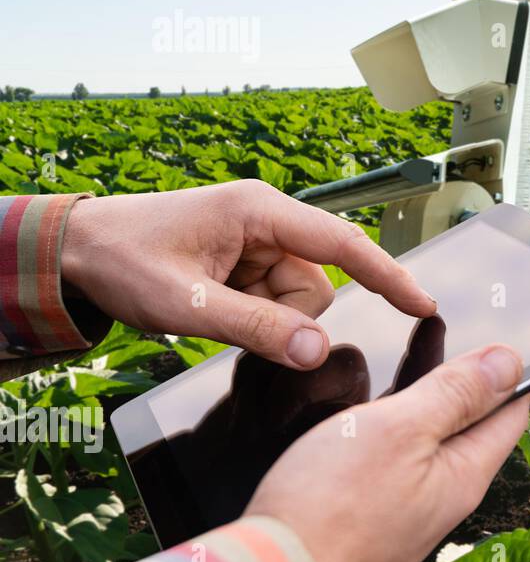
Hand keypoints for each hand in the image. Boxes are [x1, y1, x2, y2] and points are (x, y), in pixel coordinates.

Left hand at [60, 179, 436, 369]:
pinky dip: (251, 315)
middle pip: (317, 285)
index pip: (344, 244)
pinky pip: (274, 300)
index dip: (388, 276)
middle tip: (224, 319)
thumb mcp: (186, 304)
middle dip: (285, 316)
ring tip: (208, 310)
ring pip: (298, 299)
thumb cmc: (122, 260)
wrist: (73, 250)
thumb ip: (257, 328)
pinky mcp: (246, 259)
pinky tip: (211, 308)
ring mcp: (257, 241)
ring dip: (263, 318)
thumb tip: (318, 350)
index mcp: (260, 211)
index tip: (423, 304)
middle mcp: (267, 220)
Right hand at [245, 343, 529, 561]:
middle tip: (455, 331)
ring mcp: (409, 504)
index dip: (507, 367)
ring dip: (427, 390)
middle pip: (471, 421)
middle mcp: (444, 493)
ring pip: (430, 435)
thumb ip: (456, 394)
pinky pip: (397, 454)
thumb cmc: (331, 511)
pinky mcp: (373, 512)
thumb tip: (510, 361)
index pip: (510, 411)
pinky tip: (375, 404)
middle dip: (465, 375)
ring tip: (418, 347)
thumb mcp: (402, 430)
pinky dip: (395, 417)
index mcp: (465, 474)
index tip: (498, 333)